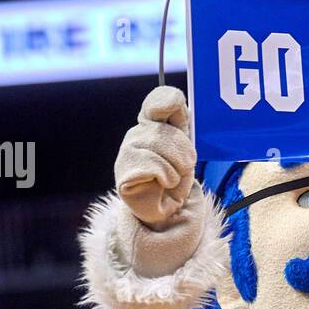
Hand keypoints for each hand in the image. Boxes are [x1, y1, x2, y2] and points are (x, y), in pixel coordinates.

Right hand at [112, 86, 206, 277]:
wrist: (166, 211)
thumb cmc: (176, 178)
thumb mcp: (185, 147)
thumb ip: (179, 121)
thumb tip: (172, 97)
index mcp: (152, 124)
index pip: (159, 101)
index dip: (169, 102)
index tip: (176, 108)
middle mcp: (137, 134)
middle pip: (168, 131)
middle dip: (184, 153)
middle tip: (181, 168)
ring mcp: (127, 152)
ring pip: (161, 147)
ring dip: (176, 168)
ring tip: (172, 178)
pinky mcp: (124, 173)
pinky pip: (154, 166)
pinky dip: (166, 177)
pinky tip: (163, 184)